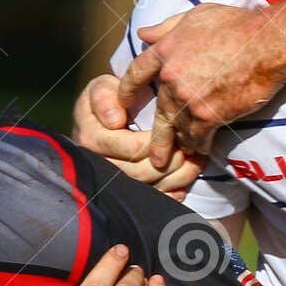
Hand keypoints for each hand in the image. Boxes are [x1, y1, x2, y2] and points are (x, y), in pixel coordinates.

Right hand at [72, 75, 204, 198]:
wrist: (107, 111)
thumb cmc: (110, 97)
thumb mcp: (103, 87)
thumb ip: (105, 98)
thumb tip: (115, 121)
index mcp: (91, 137)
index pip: (130, 148)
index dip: (156, 144)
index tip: (174, 133)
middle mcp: (97, 162)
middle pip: (139, 173)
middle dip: (170, 163)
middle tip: (189, 150)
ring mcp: (111, 179)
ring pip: (146, 188)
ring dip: (175, 178)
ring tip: (195, 162)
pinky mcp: (125, 190)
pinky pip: (149, 198)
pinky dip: (169, 194)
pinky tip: (183, 185)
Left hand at [118, 5, 285, 168]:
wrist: (266, 45)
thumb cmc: (237, 26)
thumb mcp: (197, 16)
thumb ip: (167, 27)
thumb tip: (143, 33)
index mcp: (166, 50)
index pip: (136, 73)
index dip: (127, 90)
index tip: (124, 104)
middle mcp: (171, 76)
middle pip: (159, 111)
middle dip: (158, 135)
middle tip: (154, 155)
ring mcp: (188, 98)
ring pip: (178, 127)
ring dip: (183, 139)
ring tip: (187, 151)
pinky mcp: (208, 115)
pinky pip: (197, 137)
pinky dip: (200, 145)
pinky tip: (202, 150)